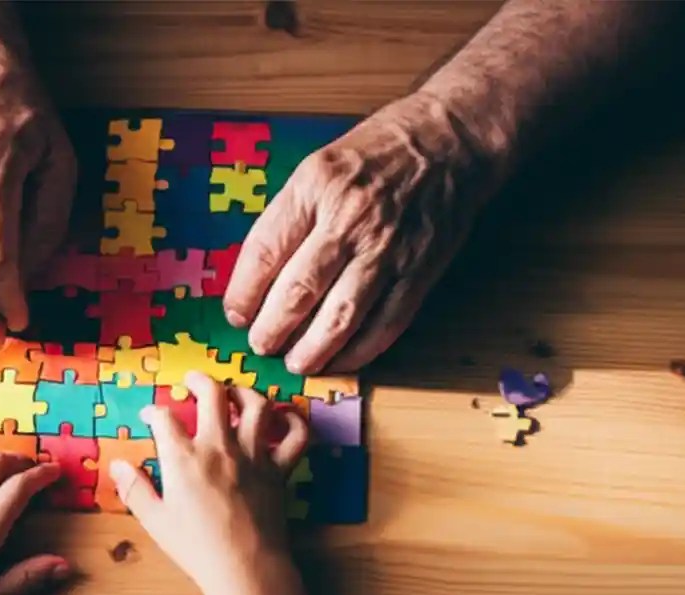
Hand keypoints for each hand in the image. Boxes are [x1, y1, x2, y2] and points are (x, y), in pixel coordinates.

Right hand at [109, 373, 308, 594]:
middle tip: (193, 380)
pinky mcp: (279, 469)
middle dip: (199, 379)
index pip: (164, 418)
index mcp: (184, 458)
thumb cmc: (197, 548)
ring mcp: (254, 455)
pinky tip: (283, 419)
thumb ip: (135, 489)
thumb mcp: (155, 521)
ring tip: (235, 394)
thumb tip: (118, 466)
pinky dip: (293, 422)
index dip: (153, 412)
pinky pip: (295, 436)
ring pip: (257, 404)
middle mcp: (220, 447)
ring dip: (244, 392)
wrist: (245, 568)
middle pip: (213, 394)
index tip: (151, 416)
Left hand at [223, 91, 498, 373]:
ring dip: (312, 350)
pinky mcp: (419, 270)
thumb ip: (290, 216)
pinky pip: (385, 324)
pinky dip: (359, 351)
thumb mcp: (318, 167)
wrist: (448, 140)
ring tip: (295, 363)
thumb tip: (257, 275)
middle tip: (261, 345)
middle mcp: (349, 219)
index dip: (244, 292)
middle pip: (299, 290)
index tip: (235, 314)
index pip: (266, 250)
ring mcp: (387, 248)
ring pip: (340, 315)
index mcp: (315, 187)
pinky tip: (340, 361)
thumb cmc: (377, 154)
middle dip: (272, 329)